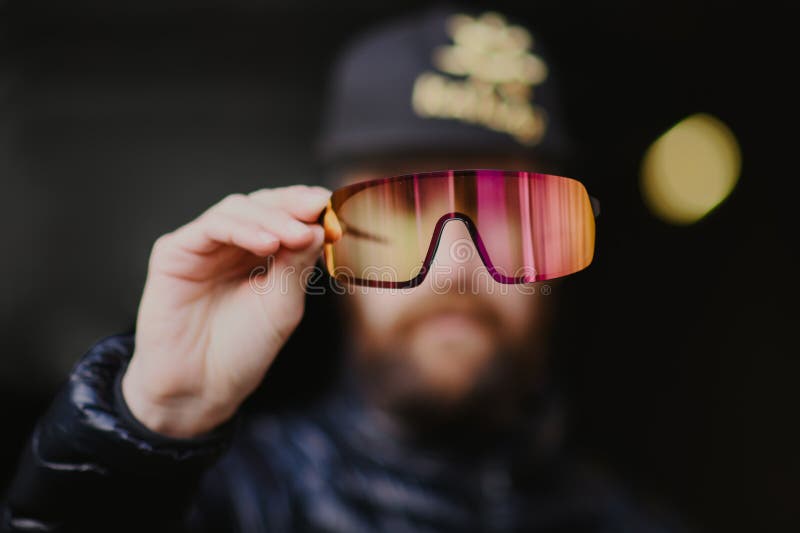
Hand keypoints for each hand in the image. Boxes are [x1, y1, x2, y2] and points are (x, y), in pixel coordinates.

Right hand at [121, 185, 331, 436]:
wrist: (200, 388)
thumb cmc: (242, 349)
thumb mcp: (282, 305)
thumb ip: (297, 265)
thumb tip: (319, 225)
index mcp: (259, 254)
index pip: (285, 215)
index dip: (308, 207)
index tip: (336, 205)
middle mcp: (230, 244)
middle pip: (263, 204)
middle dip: (293, 205)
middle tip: (319, 208)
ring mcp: (201, 245)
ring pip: (237, 209)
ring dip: (272, 218)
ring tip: (297, 235)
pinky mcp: (173, 253)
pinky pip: (209, 228)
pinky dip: (241, 229)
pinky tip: (267, 243)